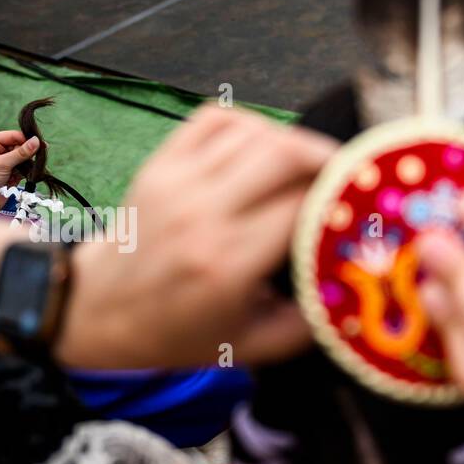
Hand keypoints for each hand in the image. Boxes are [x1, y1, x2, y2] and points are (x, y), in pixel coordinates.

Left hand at [0, 130, 41, 209]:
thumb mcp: (3, 164)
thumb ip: (21, 153)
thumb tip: (36, 141)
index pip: (13, 136)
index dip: (27, 140)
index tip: (40, 145)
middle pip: (19, 147)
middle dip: (25, 157)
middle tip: (30, 163)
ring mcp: (3, 160)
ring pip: (21, 159)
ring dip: (23, 167)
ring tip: (18, 175)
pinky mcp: (7, 170)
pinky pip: (19, 169)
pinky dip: (20, 175)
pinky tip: (13, 180)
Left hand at [55, 106, 337, 368]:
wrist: (98, 310)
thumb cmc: (180, 333)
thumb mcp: (254, 345)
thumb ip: (309, 320)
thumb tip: (356, 282)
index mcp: (227, 263)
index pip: (301, 206)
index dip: (340, 200)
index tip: (365, 207)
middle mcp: (202, 214)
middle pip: (283, 153)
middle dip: (328, 157)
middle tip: (350, 173)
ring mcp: (177, 182)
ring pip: (255, 130)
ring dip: (294, 141)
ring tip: (312, 164)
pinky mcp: (161, 162)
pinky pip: (217, 118)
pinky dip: (253, 124)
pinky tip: (266, 148)